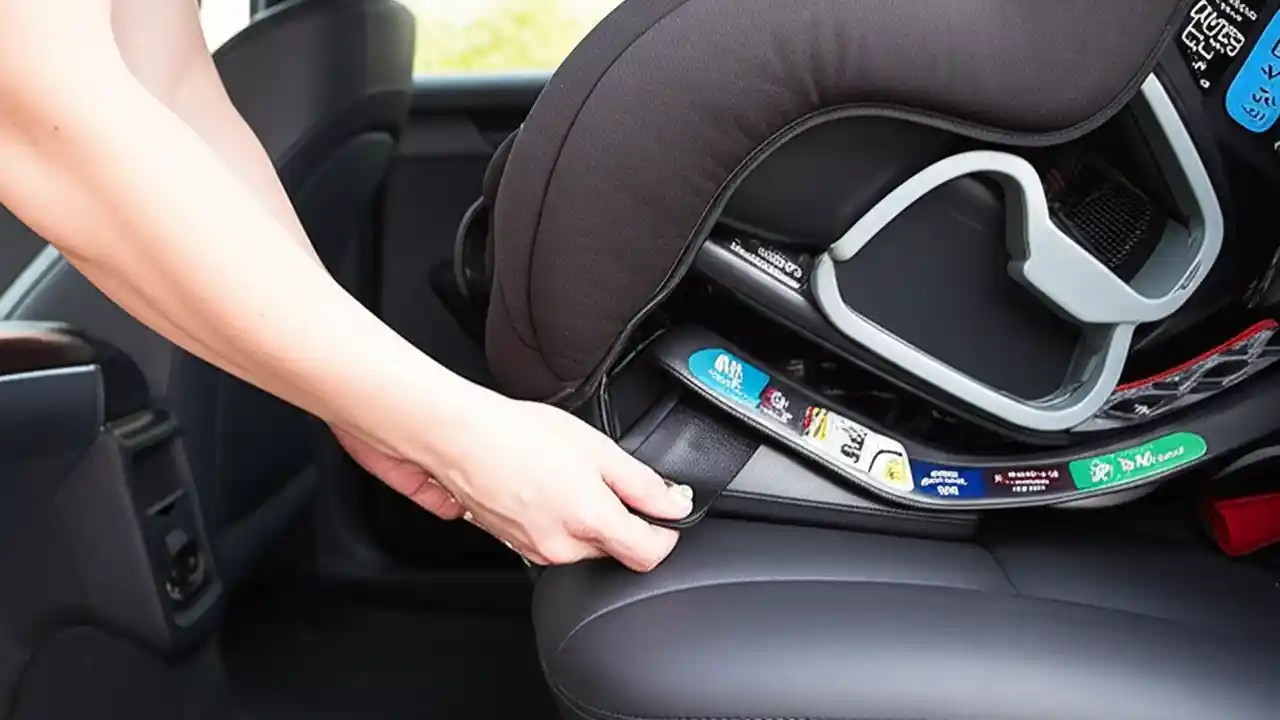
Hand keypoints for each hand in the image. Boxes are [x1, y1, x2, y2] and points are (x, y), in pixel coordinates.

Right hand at [334, 395, 693, 572]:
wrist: (459, 437)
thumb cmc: (519, 435)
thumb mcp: (597, 448)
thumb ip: (643, 484)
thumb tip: (674, 503)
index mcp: (591, 522)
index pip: (649, 554)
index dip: (666, 533)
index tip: (667, 513)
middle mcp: (563, 547)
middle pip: (615, 549)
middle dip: (622, 520)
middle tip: (607, 478)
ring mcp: (536, 549)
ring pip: (582, 546)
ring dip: (587, 520)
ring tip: (568, 476)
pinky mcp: (514, 544)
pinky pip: (552, 540)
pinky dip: (558, 520)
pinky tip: (544, 486)